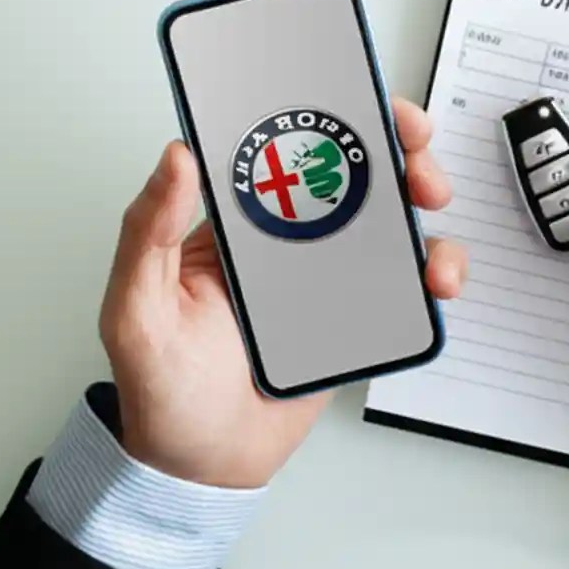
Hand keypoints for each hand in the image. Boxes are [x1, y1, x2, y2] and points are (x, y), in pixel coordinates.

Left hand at [98, 99, 466, 488]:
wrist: (204, 467)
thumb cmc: (161, 388)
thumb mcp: (134, 308)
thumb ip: (146, 232)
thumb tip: (176, 155)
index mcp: (234, 223)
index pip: (285, 146)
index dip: (330, 115)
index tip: (362, 102)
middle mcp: (286, 240)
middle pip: (355, 173)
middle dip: (399, 154)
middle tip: (417, 166)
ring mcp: (327, 278)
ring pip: (392, 222)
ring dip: (425, 209)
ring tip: (431, 225)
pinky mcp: (359, 317)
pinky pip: (407, 285)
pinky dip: (434, 272)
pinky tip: (434, 280)